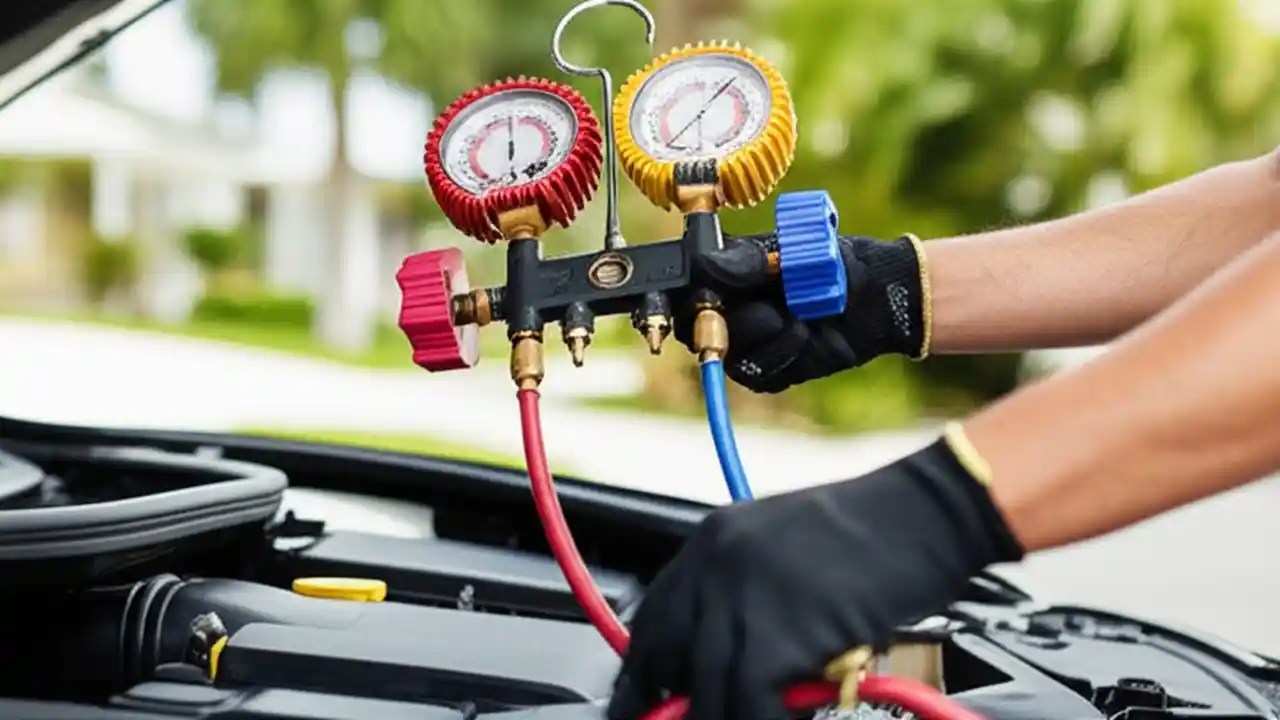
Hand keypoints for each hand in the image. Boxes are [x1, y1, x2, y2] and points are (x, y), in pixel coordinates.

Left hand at [606, 433, 1022, 719]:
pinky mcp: (779, 638)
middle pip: (664, 659)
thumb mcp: (786, 548)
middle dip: (669, 704)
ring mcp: (744, 601)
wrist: (926, 514)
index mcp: (711, 540)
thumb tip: (719, 659)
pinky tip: (790, 716)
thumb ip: (746, 597)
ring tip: (749, 716)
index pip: (652, 620)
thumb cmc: (875, 531)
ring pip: (705, 694)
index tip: (641, 702)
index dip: (644, 673)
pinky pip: (751, 707)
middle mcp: (714, 567)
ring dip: (718, 717)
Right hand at [674, 233, 928, 392]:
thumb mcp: (789, 253)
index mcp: (720, 273)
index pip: (679, 289)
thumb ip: (746, 261)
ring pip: (726, 353)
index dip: (675, 298)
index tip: (700, 297)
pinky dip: (782, 354)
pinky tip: (803, 335)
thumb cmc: (831, 264)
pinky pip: (757, 373)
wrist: (875, 296)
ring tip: (795, 316)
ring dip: (764, 334)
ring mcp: (744, 344)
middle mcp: (725, 310)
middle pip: (692, 327)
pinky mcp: (766, 371)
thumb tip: (707, 266)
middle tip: (767, 309)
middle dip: (732, 319)